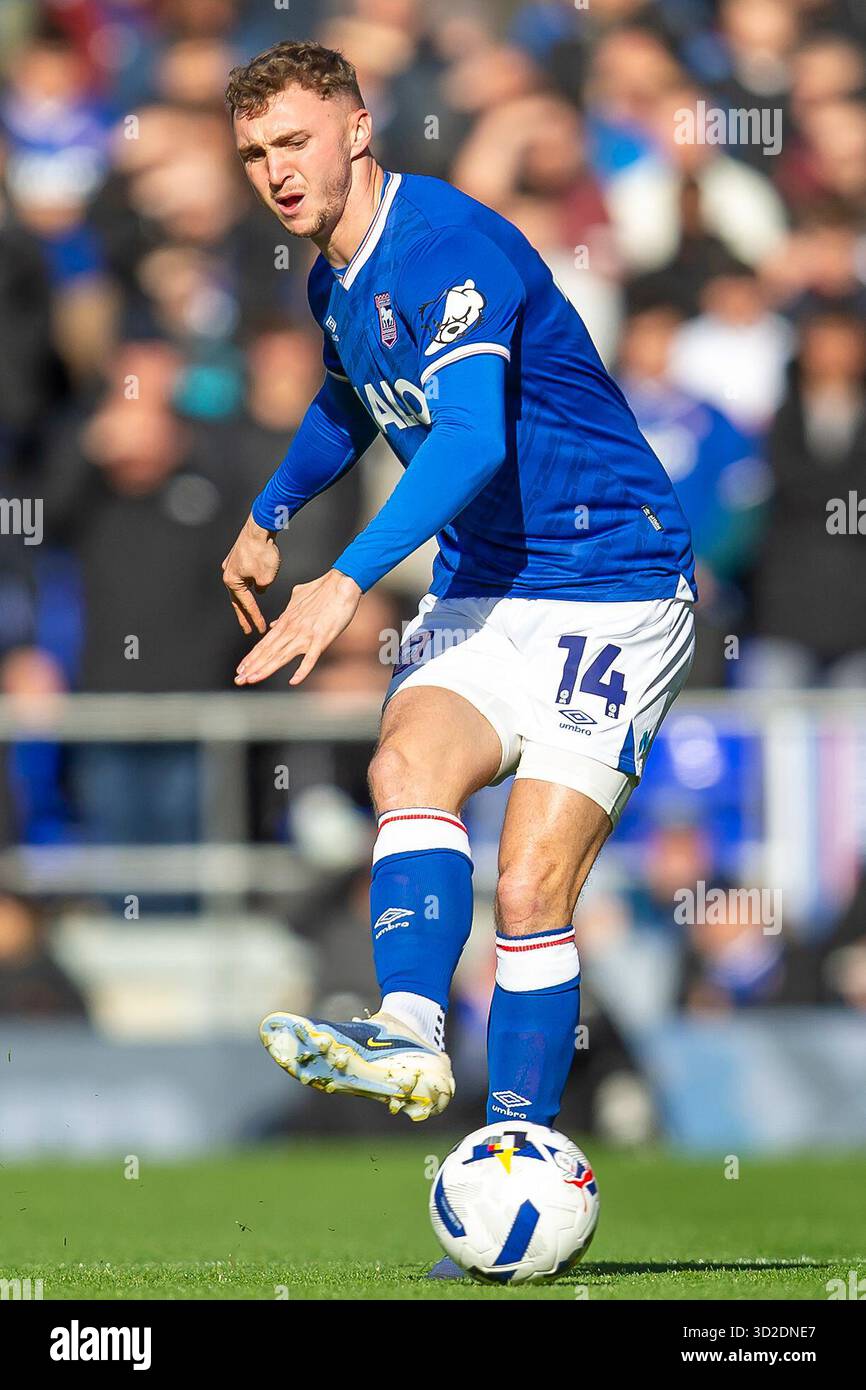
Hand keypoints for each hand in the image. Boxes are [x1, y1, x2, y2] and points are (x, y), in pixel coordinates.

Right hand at [222, 514, 281, 634]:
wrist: (260, 527)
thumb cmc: (262, 551)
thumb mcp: (267, 578)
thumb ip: (263, 588)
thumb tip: (260, 589)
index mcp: (232, 581)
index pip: (246, 604)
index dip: (255, 618)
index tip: (260, 629)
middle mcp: (228, 573)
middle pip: (237, 599)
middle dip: (244, 615)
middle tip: (247, 630)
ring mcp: (232, 564)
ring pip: (240, 586)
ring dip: (246, 598)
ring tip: (251, 611)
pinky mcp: (239, 556)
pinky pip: (244, 575)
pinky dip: (249, 584)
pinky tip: (254, 586)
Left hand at [235, 569, 361, 686]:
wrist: (342, 583)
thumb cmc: (322, 589)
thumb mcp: (297, 599)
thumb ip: (285, 613)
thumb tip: (274, 624)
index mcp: (286, 621)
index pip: (264, 643)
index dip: (252, 657)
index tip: (241, 669)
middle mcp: (292, 629)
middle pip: (268, 652)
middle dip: (252, 667)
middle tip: (238, 680)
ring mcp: (306, 634)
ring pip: (281, 655)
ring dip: (265, 669)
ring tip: (251, 680)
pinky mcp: (322, 638)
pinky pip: (311, 658)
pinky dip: (302, 670)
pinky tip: (293, 681)